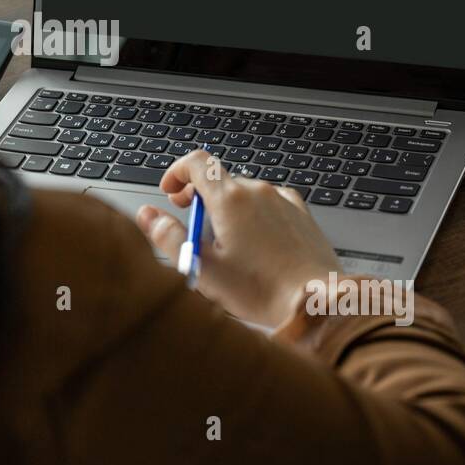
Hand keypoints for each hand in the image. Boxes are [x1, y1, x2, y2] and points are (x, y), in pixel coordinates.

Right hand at [135, 150, 341, 329]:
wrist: (315, 302)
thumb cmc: (262, 290)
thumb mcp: (202, 267)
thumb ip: (170, 237)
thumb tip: (149, 215)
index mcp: (231, 199)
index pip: (196, 162)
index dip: (177, 172)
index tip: (170, 191)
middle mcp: (258, 191)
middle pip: (219, 181)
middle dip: (200, 198)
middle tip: (192, 226)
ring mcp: (282, 200)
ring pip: (244, 194)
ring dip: (227, 210)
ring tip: (225, 245)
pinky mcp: (300, 214)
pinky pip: (269, 204)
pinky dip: (254, 216)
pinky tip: (255, 243)